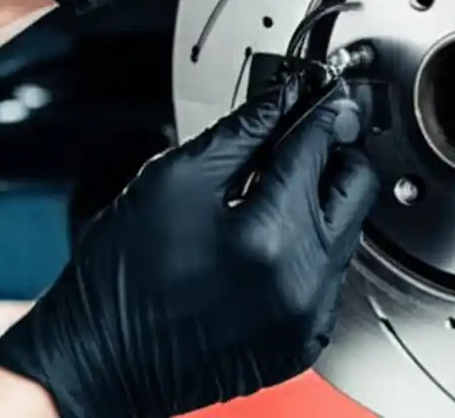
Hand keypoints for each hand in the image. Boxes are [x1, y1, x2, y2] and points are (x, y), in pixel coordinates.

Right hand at [0, 72, 379, 417]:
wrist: (98, 362)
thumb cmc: (120, 279)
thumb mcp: (174, 180)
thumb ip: (243, 132)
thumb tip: (286, 99)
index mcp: (268, 233)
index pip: (318, 145)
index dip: (321, 109)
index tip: (322, 92)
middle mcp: (301, 280)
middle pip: (355, 187)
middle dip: (332, 154)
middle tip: (300, 140)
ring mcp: (308, 315)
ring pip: (348, 230)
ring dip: (320, 203)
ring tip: (267, 197)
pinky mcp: (306, 339)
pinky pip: (331, 276)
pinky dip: (309, 251)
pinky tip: (266, 244)